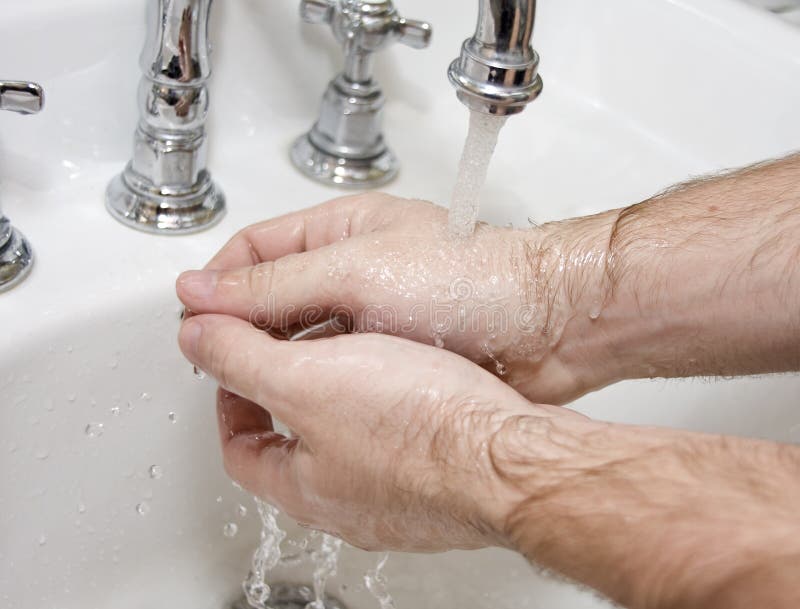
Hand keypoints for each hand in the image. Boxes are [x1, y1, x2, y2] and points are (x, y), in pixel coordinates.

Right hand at [176, 194, 616, 404]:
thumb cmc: (470, 280)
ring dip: (277, 358)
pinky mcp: (396, 353)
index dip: (216, 288)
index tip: (193, 328)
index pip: (253, 253)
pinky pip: (339, 367)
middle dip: (242, 328)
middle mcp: (351, 271)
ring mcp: (373, 314)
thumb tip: (200, 292)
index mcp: (338, 233)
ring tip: (252, 388)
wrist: (549, 325)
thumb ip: (274, 287)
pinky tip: (302, 402)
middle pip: (272, 298)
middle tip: (218, 366)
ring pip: (303, 337)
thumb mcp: (355, 274)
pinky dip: (314, 381)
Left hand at [176, 312, 584, 551]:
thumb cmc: (423, 428)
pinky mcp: (442, 481)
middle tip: (294, 351)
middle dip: (287, 393)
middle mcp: (350, 504)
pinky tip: (411, 375)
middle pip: (294, 447)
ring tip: (355, 351)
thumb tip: (195, 336)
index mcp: (306, 488)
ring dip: (342, 397)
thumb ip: (240, 355)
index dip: (229, 397)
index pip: (239, 447)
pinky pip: (401, 443)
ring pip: (349, 443)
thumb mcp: (307, 378)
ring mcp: (399, 499)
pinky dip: (390, 406)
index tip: (238, 362)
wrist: (515, 457)